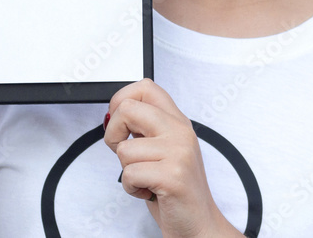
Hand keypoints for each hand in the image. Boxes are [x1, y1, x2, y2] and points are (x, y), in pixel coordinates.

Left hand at [104, 79, 240, 237]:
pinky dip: (131, 188)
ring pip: (124, 148)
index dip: (121, 100)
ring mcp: (179, 152)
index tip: (119, 122)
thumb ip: (145, 129)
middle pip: (128, 108)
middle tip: (125, 152)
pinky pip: (129, 173)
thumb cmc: (176, 191)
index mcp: (177, 122)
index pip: (145, 87)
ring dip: (126, 170)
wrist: (199, 225)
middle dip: (113, 133)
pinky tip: (148, 191)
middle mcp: (180, 132)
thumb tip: (113, 115)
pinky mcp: (172, 176)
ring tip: (145, 179)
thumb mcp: (163, 150)